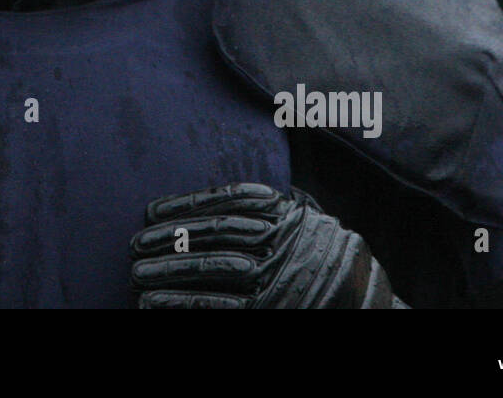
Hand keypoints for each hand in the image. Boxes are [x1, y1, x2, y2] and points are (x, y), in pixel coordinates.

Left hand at [130, 182, 405, 307]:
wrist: (367, 305)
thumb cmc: (331, 260)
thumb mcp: (313, 220)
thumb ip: (278, 203)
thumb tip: (231, 191)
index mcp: (291, 214)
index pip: (229, 202)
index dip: (186, 204)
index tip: (152, 211)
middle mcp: (285, 242)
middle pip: (214, 233)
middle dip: (169, 238)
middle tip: (135, 244)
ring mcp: (279, 278)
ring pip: (211, 269)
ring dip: (168, 272)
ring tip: (137, 275)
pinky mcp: (270, 311)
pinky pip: (217, 306)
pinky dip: (181, 304)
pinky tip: (154, 303)